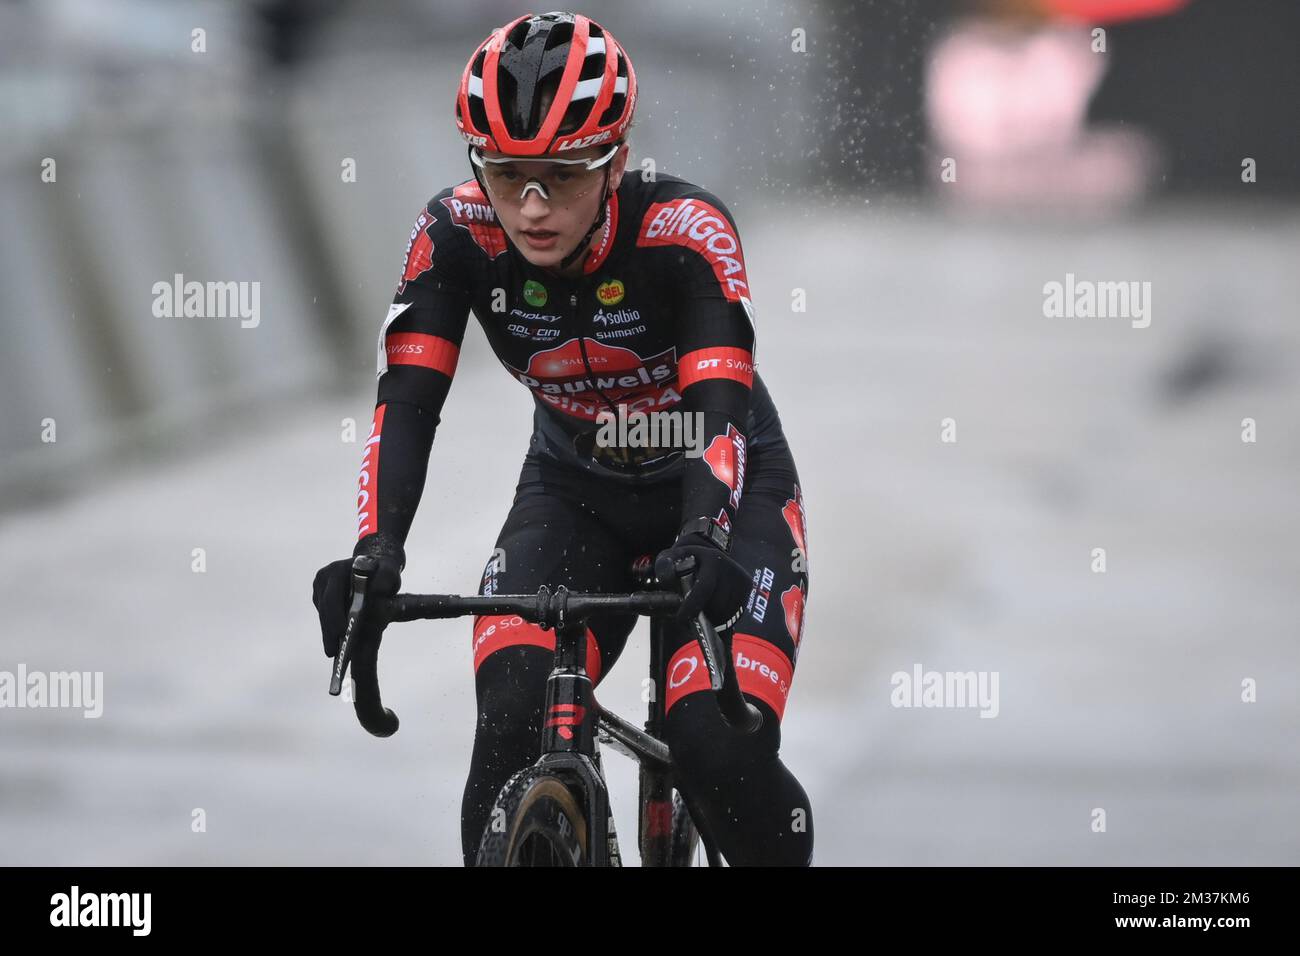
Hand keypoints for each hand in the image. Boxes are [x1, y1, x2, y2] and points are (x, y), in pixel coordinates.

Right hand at [311, 538, 403, 656]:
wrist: (374, 568)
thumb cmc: (383, 571)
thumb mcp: (389, 571)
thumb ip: (386, 578)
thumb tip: (377, 591)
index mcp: (339, 569)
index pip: (334, 595)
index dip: (336, 615)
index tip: (342, 632)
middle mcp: (325, 576)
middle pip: (325, 607)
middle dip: (330, 630)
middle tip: (333, 651)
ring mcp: (321, 587)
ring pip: (323, 614)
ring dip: (328, 633)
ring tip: (333, 653)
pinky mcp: (321, 597)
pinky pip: (324, 615)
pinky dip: (329, 629)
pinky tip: (335, 644)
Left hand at [654, 535, 750, 631]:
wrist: (710, 546)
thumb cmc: (685, 556)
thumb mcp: (671, 556)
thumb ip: (664, 568)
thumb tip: (663, 580)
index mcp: (712, 560)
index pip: (704, 588)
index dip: (692, 606)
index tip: (681, 619)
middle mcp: (730, 568)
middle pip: (715, 604)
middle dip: (701, 613)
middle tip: (688, 616)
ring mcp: (741, 579)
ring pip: (726, 611)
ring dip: (712, 617)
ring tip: (701, 611)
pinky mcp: (746, 587)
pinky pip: (735, 611)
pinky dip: (722, 615)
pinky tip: (712, 611)